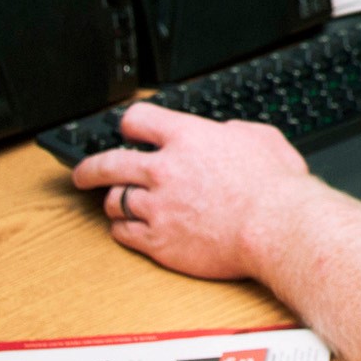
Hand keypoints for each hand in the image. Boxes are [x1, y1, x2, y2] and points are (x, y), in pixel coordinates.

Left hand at [71, 102, 320, 279]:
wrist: (277, 227)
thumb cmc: (276, 186)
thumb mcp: (261, 137)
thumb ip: (232, 131)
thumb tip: (223, 133)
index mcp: (188, 137)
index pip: (138, 120)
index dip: (131, 124)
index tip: (129, 132)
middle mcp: (165, 169)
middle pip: (107, 162)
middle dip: (89, 167)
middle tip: (83, 173)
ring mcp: (157, 206)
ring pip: (114, 200)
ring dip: (115, 200)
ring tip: (118, 203)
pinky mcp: (158, 240)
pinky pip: (123, 233)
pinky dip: (124, 229)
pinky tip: (131, 228)